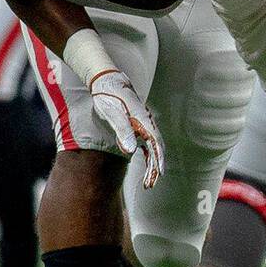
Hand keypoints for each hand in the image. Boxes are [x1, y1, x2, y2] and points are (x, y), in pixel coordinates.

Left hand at [88, 69, 164, 186]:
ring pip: (153, 148)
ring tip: (148, 182)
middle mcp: (147, 123)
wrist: (107, 81)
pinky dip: (149, 157)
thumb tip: (131, 151)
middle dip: (155, 167)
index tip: (159, 174)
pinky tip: (147, 166)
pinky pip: (148, 144)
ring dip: (152, 165)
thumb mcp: (112, 114)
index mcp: (143, 120)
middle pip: (157, 148)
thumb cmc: (107, 97)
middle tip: (150, 184)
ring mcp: (144, 125)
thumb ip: (123, 132)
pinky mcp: (139, 126)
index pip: (155, 143)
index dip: (158, 159)